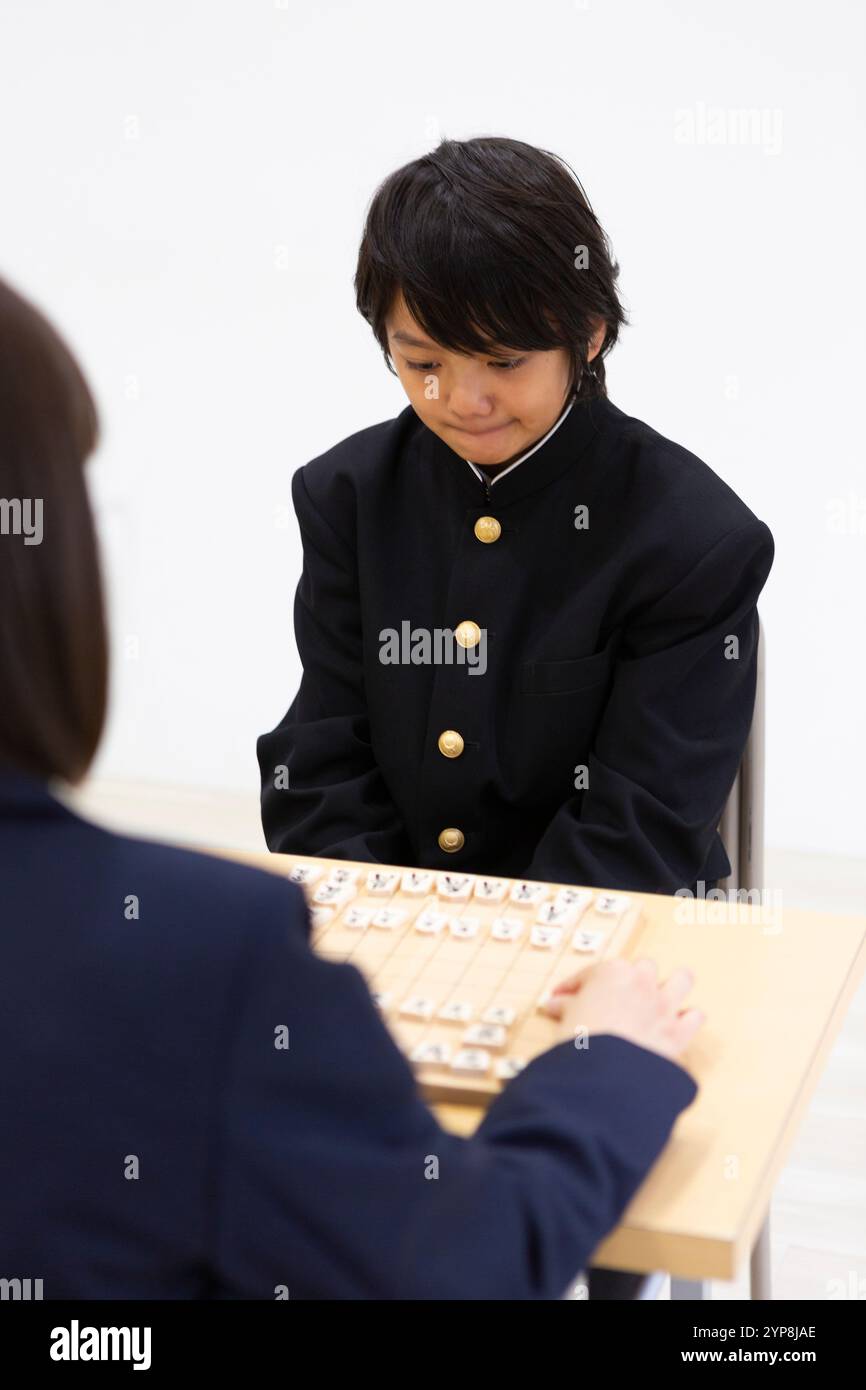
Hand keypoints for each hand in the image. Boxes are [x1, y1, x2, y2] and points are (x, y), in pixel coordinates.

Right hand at [543, 957, 703, 1063]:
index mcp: (612, 972)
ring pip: (682, 979)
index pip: (590, 973)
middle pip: (643, 968)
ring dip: (673, 986)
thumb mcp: (567, 1017)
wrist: (607, 1071)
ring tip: (660, 998)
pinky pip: (694, 1017)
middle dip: (632, 980)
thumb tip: (554, 1005)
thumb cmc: (583, 1038)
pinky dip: (687, 1021)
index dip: (575, 986)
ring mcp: (664, 1005)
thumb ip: (565, 1006)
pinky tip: (676, 1026)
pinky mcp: (678, 1031)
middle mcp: (642, 982)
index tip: (563, 998)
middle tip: (617, 997)